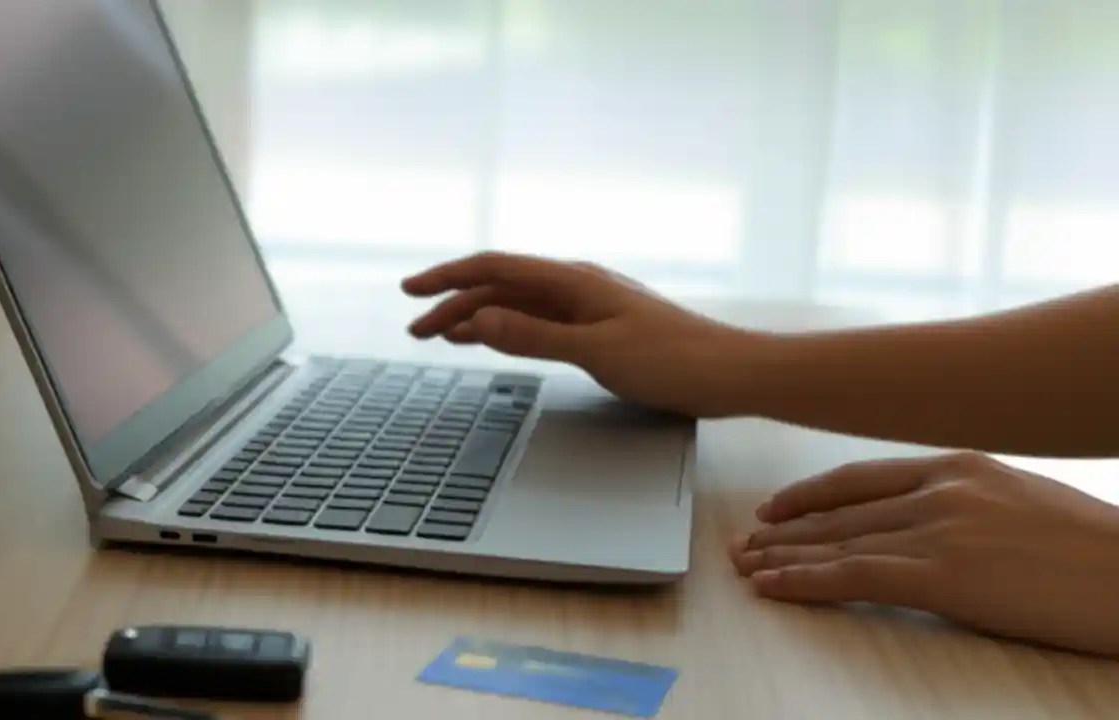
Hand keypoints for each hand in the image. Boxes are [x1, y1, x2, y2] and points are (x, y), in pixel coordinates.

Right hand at [402, 252, 759, 416]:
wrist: (730, 373)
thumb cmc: (673, 360)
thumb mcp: (597, 350)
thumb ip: (534, 336)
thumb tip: (477, 318)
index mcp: (573, 280)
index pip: (495, 268)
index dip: (447, 277)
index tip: (410, 291)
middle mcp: (575, 285)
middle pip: (500, 287)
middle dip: (453, 304)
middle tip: (414, 329)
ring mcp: (586, 306)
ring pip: (516, 306)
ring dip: (476, 318)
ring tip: (440, 335)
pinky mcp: (597, 328)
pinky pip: (537, 322)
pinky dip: (505, 330)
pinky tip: (490, 340)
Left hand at [731, 452, 1118, 656]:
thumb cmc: (1090, 548)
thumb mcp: (1018, 501)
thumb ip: (962, 504)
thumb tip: (922, 525)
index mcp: (957, 466)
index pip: (859, 477)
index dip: (809, 495)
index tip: (775, 508)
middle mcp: (939, 490)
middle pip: (839, 512)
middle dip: (784, 530)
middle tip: (742, 542)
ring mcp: (939, 529)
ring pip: (837, 542)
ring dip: (782, 556)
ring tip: (744, 566)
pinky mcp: (944, 575)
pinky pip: (853, 576)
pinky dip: (804, 582)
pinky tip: (773, 586)